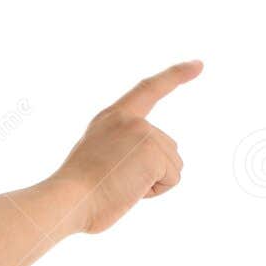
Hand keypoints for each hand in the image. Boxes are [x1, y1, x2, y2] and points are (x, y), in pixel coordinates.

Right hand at [50, 59, 202, 235]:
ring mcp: (143, 133)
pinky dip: (155, 192)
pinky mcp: (154, 152)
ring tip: (120, 187)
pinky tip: (130, 191)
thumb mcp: (97, 159)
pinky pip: (172, 179)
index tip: (198, 64)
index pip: (149, 89)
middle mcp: (130, 120)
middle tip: (115, 183)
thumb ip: (123, 150)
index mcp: (112, 118)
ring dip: (152, 184)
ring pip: (172, 165)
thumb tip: (148, 169)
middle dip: (151, 172)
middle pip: (167, 147)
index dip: (175, 76)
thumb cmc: (76, 194)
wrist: (67, 200)